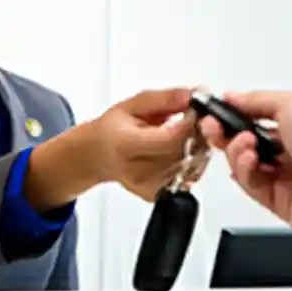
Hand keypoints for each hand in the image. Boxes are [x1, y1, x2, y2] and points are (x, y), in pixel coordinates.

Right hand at [24, 88, 195, 208]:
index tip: (193, 111)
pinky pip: (185, 178)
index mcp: (125, 145)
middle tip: (192, 120)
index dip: (188, 125)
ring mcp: (146, 186)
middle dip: (194, 135)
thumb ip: (161, 99)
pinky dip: (189, 163)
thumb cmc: (111, 130)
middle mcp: (135, 170)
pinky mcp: (155, 195)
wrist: (97, 155)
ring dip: (194, 149)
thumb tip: (188, 96)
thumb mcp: (132, 105)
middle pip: (181, 154)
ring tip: (182, 134)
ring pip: (187, 167)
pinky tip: (178, 151)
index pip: (170, 140)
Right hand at [199, 90, 291, 228]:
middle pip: (246, 140)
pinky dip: (244, 170)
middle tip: (214, 125)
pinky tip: (250, 160)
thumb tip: (233, 97)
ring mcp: (287, 176)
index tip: (217, 109)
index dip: (235, 112)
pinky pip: (250, 185)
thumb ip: (257, 99)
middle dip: (226, 131)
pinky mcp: (280, 201)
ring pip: (244, 163)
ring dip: (236, 150)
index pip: (257, 116)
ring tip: (245, 144)